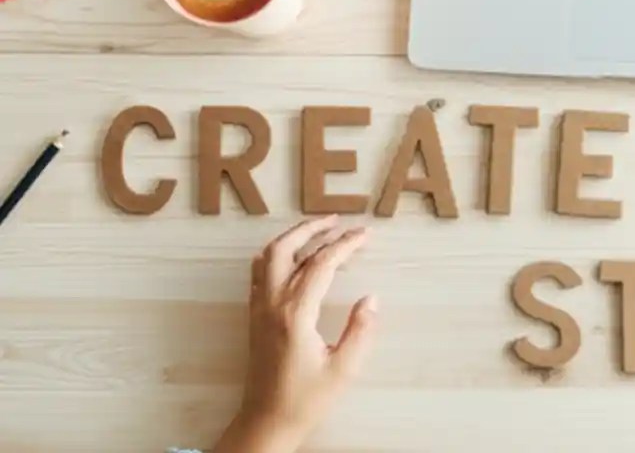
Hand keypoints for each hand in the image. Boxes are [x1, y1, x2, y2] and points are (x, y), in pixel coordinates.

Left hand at [214, 217, 376, 452]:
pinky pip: (260, 274)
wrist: (266, 422)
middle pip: (285, 249)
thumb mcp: (343, 370)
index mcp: (295, 315)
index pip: (321, 265)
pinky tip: (292, 258)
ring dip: (292, 238)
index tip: (365, 234)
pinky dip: (277, 256)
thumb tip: (372, 299)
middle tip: (337, 220)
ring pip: (268, 258)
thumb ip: (360, 331)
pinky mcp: (255, 317)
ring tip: (317, 231)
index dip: (345, 244)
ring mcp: (259, 309)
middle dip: (312, 228)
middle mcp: (272, 305)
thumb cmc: (306, 400)